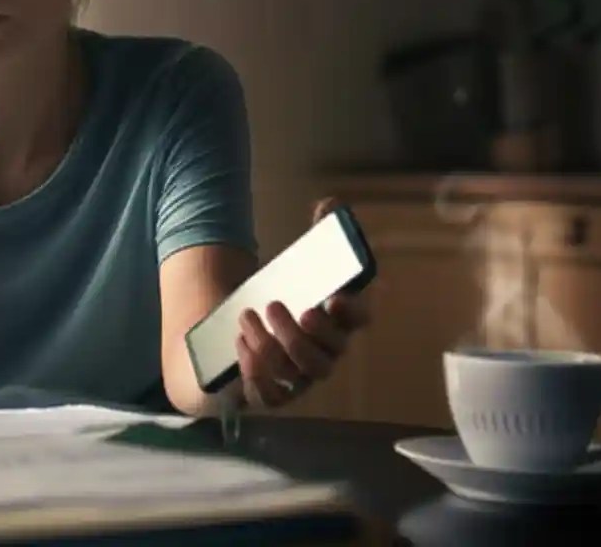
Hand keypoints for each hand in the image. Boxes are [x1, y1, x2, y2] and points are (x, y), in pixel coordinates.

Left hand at [235, 197, 371, 408]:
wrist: (239, 329)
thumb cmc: (279, 297)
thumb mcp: (296, 266)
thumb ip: (317, 235)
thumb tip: (331, 204)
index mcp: (338, 320)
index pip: (361, 320)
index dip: (353, 312)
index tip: (336, 300)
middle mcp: (326, 353)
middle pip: (328, 355)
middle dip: (301, 334)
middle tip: (275, 307)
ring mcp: (301, 377)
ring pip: (298, 373)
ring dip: (272, 347)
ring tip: (247, 319)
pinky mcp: (274, 393)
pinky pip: (272, 396)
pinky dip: (256, 374)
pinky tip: (241, 345)